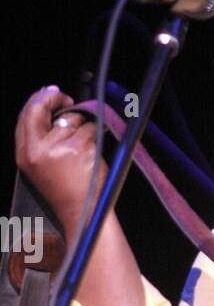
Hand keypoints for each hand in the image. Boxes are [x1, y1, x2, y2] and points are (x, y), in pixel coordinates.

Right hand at [14, 85, 105, 228]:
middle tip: (66, 99)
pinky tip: (92, 151)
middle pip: (41, 109)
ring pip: (71, 119)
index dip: (38, 100)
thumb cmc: (64, 190)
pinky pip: (90, 128)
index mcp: (25, 154)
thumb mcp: (39, 167)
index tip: (50, 93)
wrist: (82, 212)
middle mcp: (38, 150)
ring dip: (81, 125)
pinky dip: (95, 134)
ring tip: (82, 147)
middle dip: (54, 98)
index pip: (26, 116)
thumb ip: (39, 139)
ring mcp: (59, 148)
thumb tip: (51, 107)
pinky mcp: (79, 148)